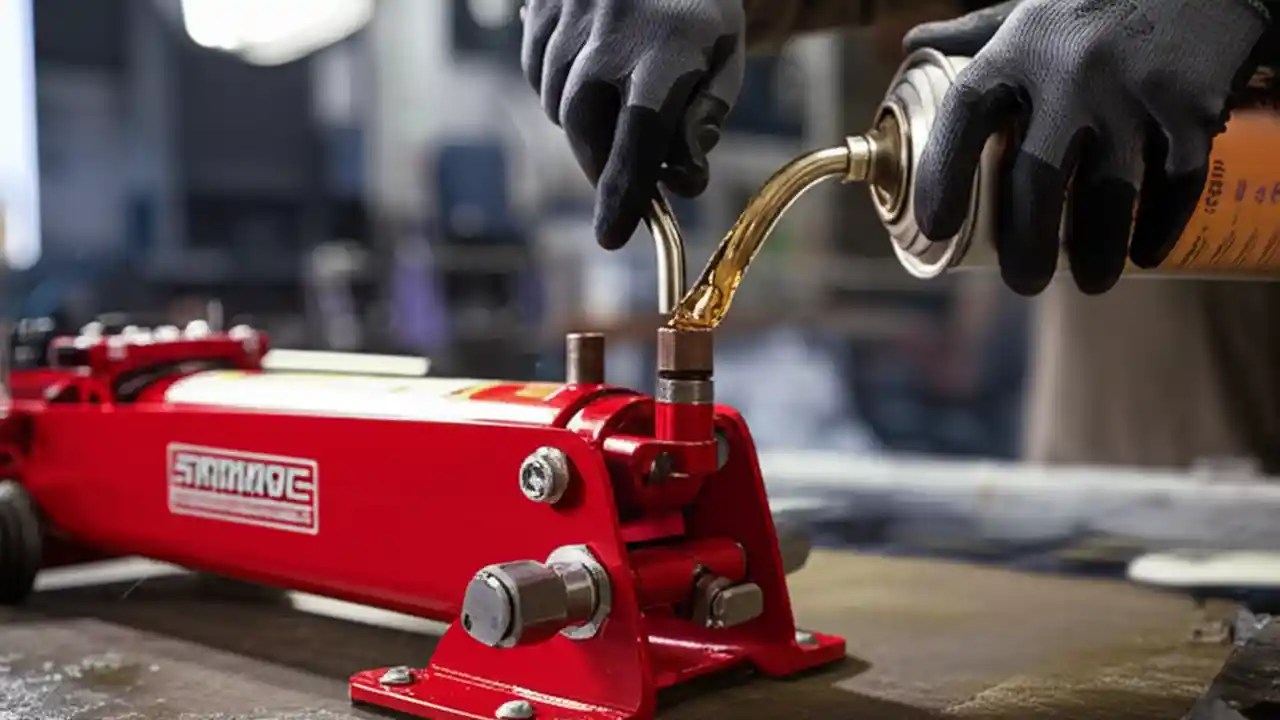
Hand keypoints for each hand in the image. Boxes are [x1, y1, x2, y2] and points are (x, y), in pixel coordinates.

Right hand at [521, 0, 745, 249]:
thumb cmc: (697, 6)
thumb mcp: (724, 52)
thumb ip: (707, 114)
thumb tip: (685, 177)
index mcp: (666, 49)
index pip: (639, 137)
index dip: (625, 193)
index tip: (613, 236)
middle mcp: (608, 35)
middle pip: (587, 132)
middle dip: (604, 168)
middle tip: (625, 186)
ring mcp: (567, 20)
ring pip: (560, 109)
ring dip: (586, 129)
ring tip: (617, 105)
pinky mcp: (539, 13)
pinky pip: (539, 78)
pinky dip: (561, 94)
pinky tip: (591, 76)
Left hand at [905, 0, 1269, 294]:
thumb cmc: (1101, 2)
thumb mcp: (1032, 10)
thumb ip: (976, 34)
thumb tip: (913, 41)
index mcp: (1018, 49)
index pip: (963, 118)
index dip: (941, 177)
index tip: (937, 227)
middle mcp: (1071, 71)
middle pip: (1036, 180)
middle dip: (1027, 247)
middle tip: (1024, 283)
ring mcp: (1134, 91)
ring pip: (1107, 196)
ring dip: (1094, 252)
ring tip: (1088, 281)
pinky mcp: (1192, 106)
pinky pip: (1173, 186)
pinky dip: (1158, 228)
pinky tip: (1143, 252)